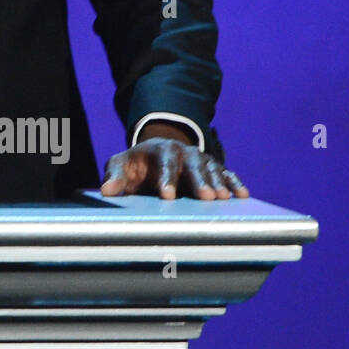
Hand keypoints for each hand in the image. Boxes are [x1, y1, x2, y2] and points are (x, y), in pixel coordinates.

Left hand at [101, 125, 247, 200]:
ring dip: (218, 183)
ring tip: (224, 199)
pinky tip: (242, 194)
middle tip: (206, 197)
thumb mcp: (121, 166)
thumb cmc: (135, 165)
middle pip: (192, 165)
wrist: (155, 155)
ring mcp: (200, 159)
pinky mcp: (213, 168)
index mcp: (159, 150)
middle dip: (199, 180)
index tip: (167, 196)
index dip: (166, 179)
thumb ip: (114, 176)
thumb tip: (106, 191)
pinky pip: (226, 173)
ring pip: (211, 169)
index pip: (163, 162)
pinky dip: (234, 182)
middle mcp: (183, 152)